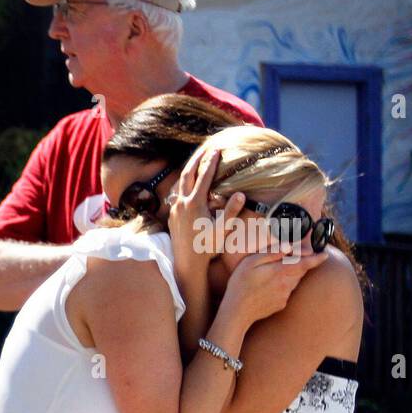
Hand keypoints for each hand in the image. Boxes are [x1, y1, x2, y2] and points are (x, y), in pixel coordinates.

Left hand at [168, 147, 225, 275]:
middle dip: (197, 160)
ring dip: (189, 171)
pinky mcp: (171, 216)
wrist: (186, 263)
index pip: (204, 177)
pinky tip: (188, 185)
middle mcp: (181, 203)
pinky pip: (177, 194)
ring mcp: (174, 209)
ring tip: (197, 162)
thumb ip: (231, 211)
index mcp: (194, 204)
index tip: (217, 150)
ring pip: (180, 184)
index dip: (211, 162)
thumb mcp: (222, 230)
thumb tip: (240, 194)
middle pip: (187, 174)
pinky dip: (184, 184)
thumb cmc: (206, 248)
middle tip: (206, 149)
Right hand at [223, 246, 328, 325]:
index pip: (305, 263)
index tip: (325, 254)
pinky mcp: (281, 304)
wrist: (236, 312)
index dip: (316, 258)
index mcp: (280, 271)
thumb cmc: (240, 284)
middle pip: (300, 271)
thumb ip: (271, 253)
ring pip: (294, 281)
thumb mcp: (251, 262)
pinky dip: (280, 287)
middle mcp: (286, 284)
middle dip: (298, 264)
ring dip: (288, 275)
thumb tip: (288, 248)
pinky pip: (286, 292)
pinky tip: (265, 289)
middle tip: (282, 262)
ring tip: (268, 277)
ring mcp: (285, 296)